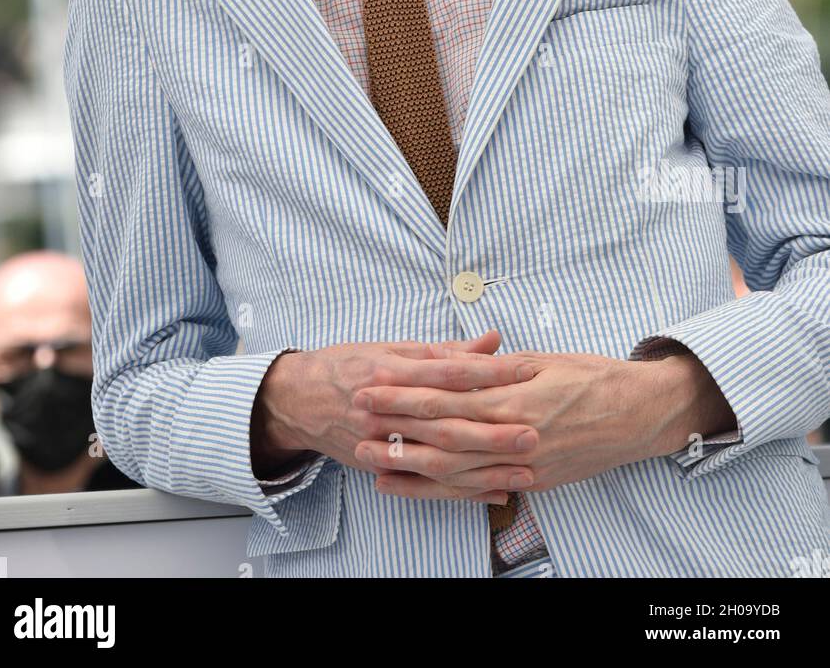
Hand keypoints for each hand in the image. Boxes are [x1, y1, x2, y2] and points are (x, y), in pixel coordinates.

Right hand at [257, 330, 538, 505]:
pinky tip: (495, 491)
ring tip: (524, 469)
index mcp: (391, 370)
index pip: (446, 373)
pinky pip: (428, 483)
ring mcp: (382, 442)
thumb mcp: (392, 347)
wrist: (300, 399)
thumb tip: (492, 340)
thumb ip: (445, 350)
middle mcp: (387, 409)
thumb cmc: (349, 365)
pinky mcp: (382, 466)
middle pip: (446, 421)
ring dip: (484, 467)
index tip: (522, 375)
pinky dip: (462, 489)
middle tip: (532, 432)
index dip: (485, 375)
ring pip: (440, 459)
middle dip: (492, 430)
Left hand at [353, 347, 702, 500]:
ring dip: (409, 462)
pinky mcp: (531, 482)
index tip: (372, 381)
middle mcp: (515, 435)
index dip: (406, 389)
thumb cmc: (594, 377)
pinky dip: (441, 490)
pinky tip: (410, 487)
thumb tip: (454, 362)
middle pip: (443, 433)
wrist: (641, 414)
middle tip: (357, 414)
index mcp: (517, 397)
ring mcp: (523, 465)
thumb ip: (496, 367)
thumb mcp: (545, 359)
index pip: (448, 394)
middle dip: (397, 424)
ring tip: (370, 455)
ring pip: (456, 468)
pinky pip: (478, 489)